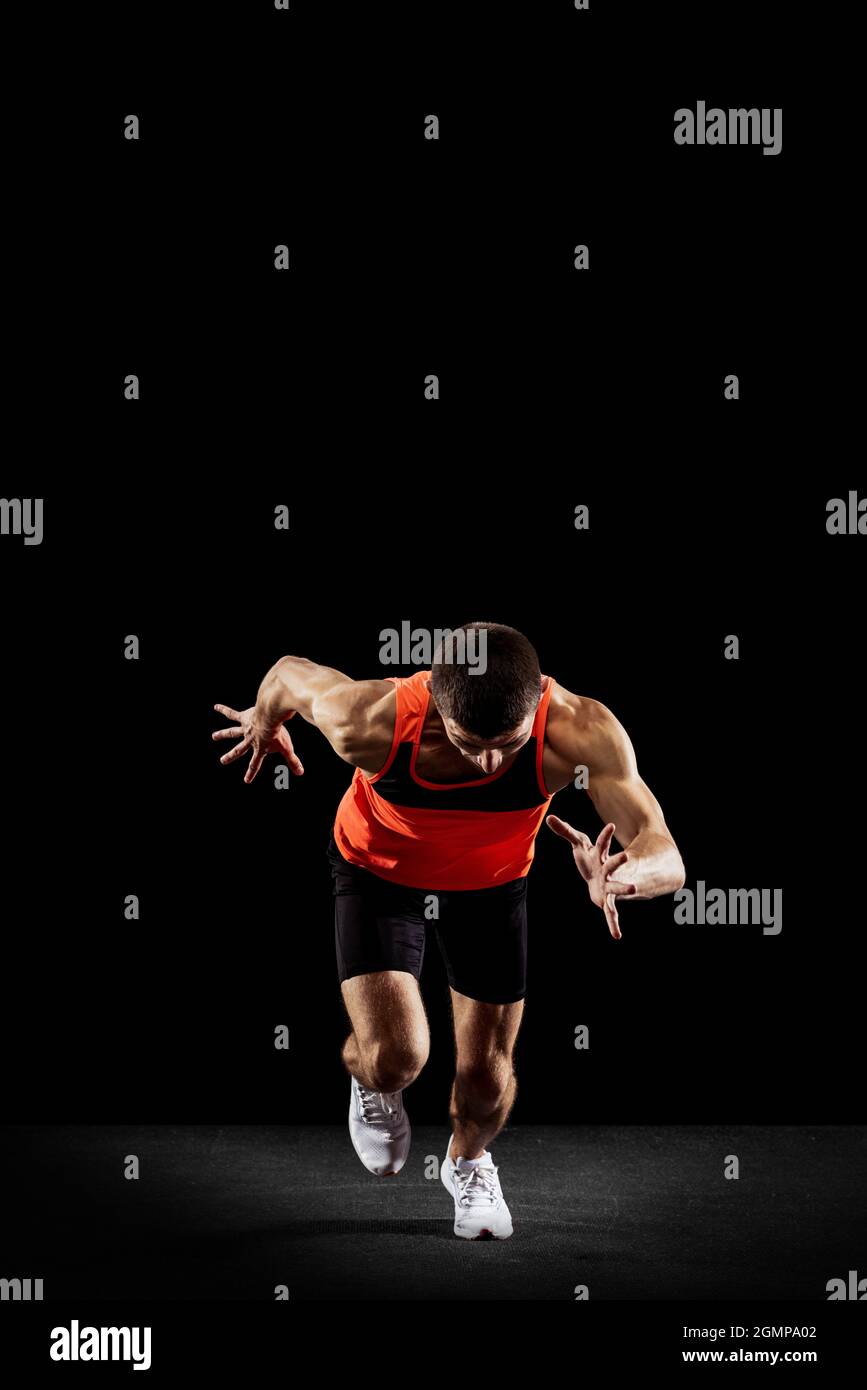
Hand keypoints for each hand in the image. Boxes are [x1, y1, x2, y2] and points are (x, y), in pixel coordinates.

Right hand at [212, 703, 303, 784]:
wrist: (270, 717)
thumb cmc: (278, 733)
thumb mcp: (286, 748)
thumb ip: (293, 761)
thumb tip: (300, 772)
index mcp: (259, 749)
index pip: (255, 764)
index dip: (251, 773)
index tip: (246, 781)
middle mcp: (250, 740)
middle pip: (239, 750)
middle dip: (230, 756)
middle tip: (222, 761)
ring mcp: (245, 729)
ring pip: (232, 732)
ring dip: (223, 734)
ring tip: (214, 736)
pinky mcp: (244, 717)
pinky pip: (232, 714)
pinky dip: (224, 710)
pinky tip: (216, 707)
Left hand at [546, 815, 635, 939]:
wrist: (600, 877)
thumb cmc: (589, 858)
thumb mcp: (578, 844)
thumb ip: (565, 831)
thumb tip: (550, 818)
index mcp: (600, 855)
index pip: (602, 842)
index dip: (605, 834)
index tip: (611, 826)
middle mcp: (607, 869)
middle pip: (613, 864)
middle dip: (619, 860)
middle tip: (627, 856)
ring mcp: (609, 884)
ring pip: (617, 886)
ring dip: (624, 887)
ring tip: (634, 889)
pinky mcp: (607, 900)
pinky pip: (611, 913)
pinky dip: (613, 924)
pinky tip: (617, 936)